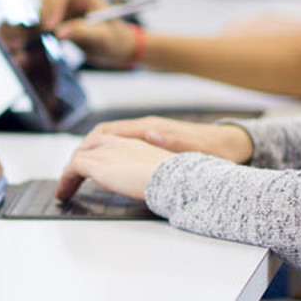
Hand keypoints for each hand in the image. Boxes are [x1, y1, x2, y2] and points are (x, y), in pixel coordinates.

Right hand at [39, 0, 139, 66]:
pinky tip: (54, 38)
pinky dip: (45, 26)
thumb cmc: (114, 40)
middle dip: (46, 12)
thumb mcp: (101, 38)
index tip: (50, 25)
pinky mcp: (61, 15)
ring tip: (54, 37)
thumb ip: (81, 32)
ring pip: (46, 5)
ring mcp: (67, 5)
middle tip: (47, 31)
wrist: (117, 46)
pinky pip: (46, 16)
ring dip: (45, 20)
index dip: (53, 5)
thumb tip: (59, 33)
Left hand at [55, 133, 175, 200]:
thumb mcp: (165, 168)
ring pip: (80, 156)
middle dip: (80, 158)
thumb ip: (152, 167)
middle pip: (91, 144)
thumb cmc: (180, 177)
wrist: (179, 178)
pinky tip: (64, 192)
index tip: (92, 163)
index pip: (109, 140)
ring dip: (70, 172)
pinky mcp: (99, 165)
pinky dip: (66, 179)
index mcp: (138, 141)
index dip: (97, 151)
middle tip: (72, 175)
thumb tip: (154, 171)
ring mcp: (108, 152)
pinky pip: (74, 168)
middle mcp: (120, 142)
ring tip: (64, 188)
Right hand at [87, 116, 253, 163]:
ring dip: (92, 152)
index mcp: (150, 128)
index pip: (107, 132)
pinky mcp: (153, 139)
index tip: (72, 165)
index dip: (86, 147)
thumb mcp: (196, 149)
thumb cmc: (215, 150)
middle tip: (68, 173)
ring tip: (79, 172)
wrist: (231, 144)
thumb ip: (174, 141)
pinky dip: (105, 154)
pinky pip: (120, 143)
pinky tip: (104, 167)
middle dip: (82, 151)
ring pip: (110, 138)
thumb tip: (152, 133)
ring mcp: (149, 132)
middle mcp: (146, 127)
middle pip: (102, 134)